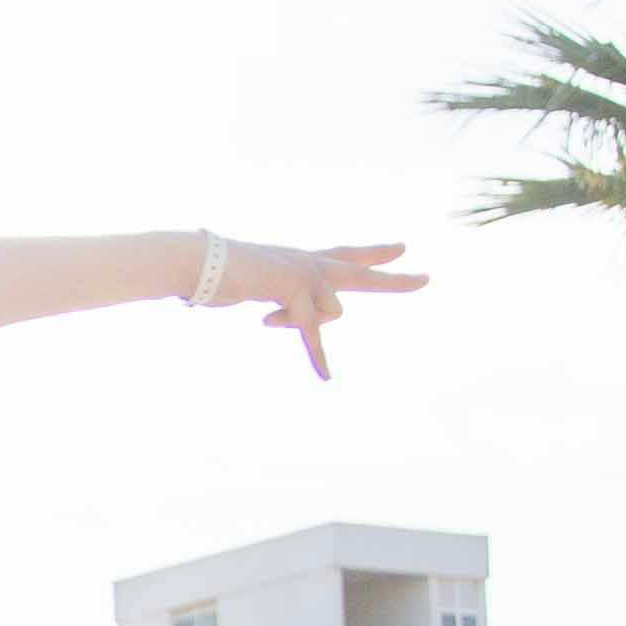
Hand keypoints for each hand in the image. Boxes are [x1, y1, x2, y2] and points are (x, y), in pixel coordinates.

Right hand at [201, 237, 425, 381]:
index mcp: (301, 259)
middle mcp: (309, 262)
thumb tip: (304, 319)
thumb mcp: (260, 292)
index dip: (373, 253)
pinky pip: (312, 330)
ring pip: (328, 313)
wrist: (198, 262)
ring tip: (267, 315)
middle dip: (394, 280)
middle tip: (427, 280)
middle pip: (360, 272)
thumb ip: (287, 305)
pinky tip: (327, 377)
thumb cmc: (216, 274)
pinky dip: (317, 355)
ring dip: (295, 322)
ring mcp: (304, 273)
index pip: (345, 254)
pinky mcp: (295, 289)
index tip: (401, 249)